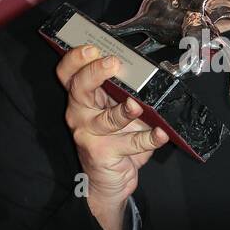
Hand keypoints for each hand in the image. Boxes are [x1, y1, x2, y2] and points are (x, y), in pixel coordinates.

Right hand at [55, 44, 169, 229]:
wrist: (110, 182)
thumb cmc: (116, 140)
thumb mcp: (115, 111)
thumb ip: (123, 93)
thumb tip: (145, 71)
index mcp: (81, 98)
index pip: (68, 73)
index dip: (75, 58)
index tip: (93, 48)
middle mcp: (79, 113)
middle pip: (79, 87)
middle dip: (95, 72)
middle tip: (113, 63)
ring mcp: (89, 134)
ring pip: (105, 119)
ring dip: (124, 112)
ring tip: (137, 106)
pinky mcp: (102, 153)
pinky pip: (130, 143)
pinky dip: (149, 138)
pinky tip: (161, 133)